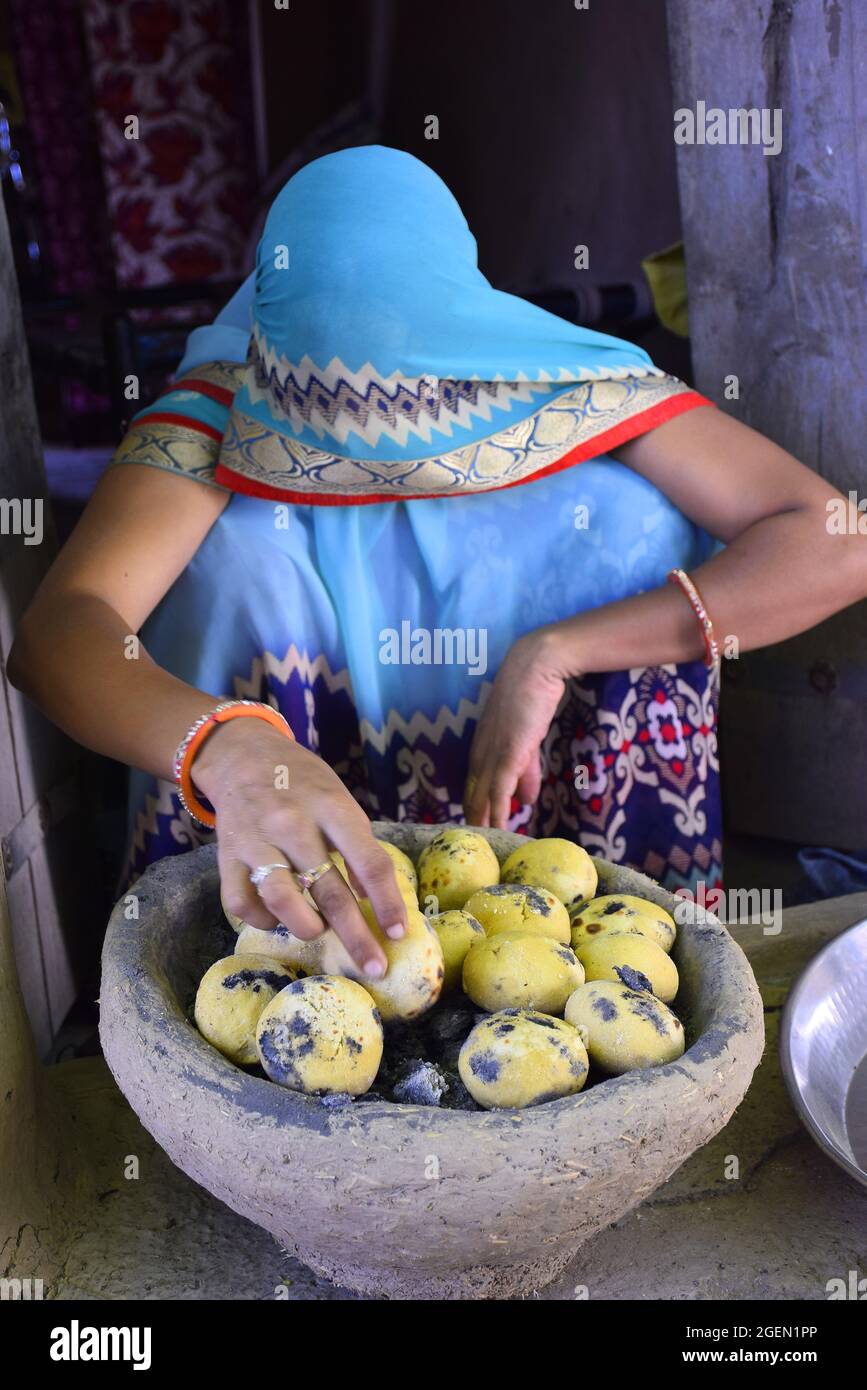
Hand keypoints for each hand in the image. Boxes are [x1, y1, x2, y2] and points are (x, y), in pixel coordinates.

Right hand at [193, 719, 406, 977]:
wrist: (242, 755)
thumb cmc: (303, 782)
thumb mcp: (339, 800)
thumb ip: (357, 845)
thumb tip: (373, 900)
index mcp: (331, 807)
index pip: (369, 862)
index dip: (387, 902)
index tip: (398, 933)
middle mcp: (293, 824)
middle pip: (330, 891)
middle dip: (356, 935)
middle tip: (374, 966)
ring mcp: (257, 840)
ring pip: (282, 900)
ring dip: (307, 926)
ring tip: (320, 932)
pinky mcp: (226, 855)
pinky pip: (242, 903)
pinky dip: (263, 921)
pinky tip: (279, 919)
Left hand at [464, 628, 572, 828]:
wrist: (535, 668)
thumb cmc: (531, 696)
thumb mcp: (529, 740)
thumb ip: (527, 771)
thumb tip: (526, 802)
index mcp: (483, 747)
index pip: (475, 787)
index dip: (475, 809)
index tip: (477, 829)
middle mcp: (481, 753)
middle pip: (472, 795)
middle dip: (474, 820)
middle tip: (475, 845)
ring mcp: (492, 753)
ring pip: (481, 797)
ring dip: (483, 821)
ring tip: (483, 844)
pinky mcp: (507, 753)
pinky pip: (499, 790)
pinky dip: (497, 811)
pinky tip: (499, 828)